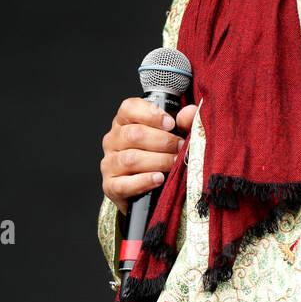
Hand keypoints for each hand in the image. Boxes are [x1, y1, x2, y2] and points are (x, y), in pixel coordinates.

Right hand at [101, 98, 197, 216]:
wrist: (147, 192)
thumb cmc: (159, 157)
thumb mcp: (172, 136)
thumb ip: (183, 123)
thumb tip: (190, 113)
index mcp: (124, 122)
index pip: (129, 108)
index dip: (151, 114)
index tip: (171, 124)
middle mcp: (113, 140)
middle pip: (133, 134)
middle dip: (163, 141)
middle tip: (180, 147)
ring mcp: (109, 163)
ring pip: (131, 159)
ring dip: (158, 161)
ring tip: (174, 163)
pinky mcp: (111, 186)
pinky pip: (124, 184)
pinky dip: (144, 181)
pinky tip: (159, 179)